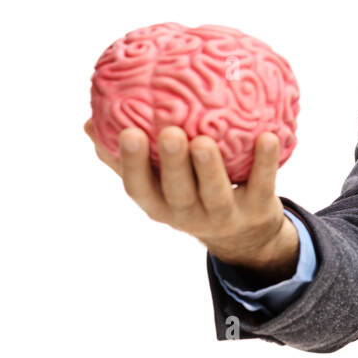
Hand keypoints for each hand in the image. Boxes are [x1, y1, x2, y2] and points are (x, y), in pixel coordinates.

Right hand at [84, 118, 296, 272]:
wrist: (244, 236)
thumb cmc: (191, 194)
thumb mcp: (157, 184)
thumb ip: (124, 157)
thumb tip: (89, 121)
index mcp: (159, 204)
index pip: (138, 187)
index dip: (131, 163)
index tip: (128, 132)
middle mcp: (188, 214)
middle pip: (177, 192)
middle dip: (172, 164)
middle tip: (170, 133)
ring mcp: (224, 215)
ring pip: (215, 193)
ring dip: (210, 168)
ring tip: (205, 141)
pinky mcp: (257, 211)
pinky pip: (261, 184)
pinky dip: (265, 162)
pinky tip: (268, 136)